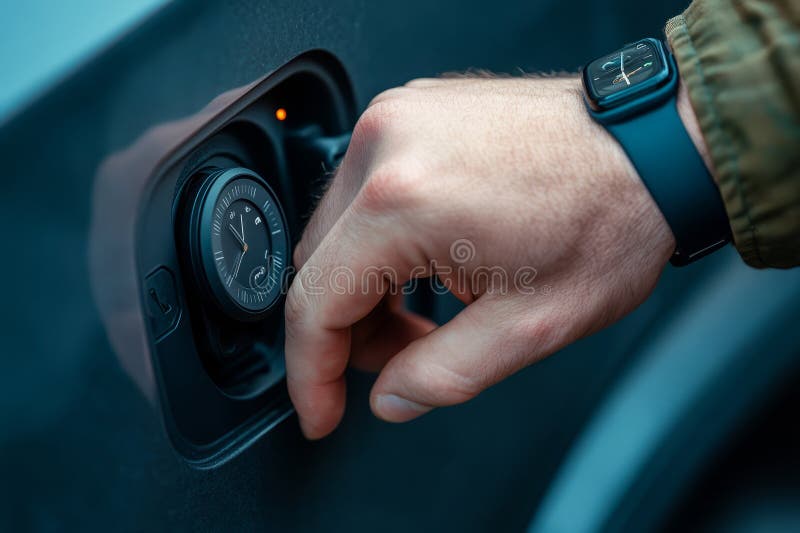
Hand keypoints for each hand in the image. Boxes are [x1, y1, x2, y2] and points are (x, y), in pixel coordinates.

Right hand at [284, 76, 674, 438]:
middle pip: (318, 265)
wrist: (652, 144)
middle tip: (406, 356)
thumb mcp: (531, 325)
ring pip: (337, 229)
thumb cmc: (610, 217)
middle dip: (349, 329)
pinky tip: (428, 262)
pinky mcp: (413, 112)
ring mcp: (397, 118)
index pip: (314, 302)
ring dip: (365, 284)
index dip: (310, 372)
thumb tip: (391, 397)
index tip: (321, 407)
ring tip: (427, 310)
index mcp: (402, 200)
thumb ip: (444, 375)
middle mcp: (386, 145)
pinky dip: (380, 239)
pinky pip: (363, 190)